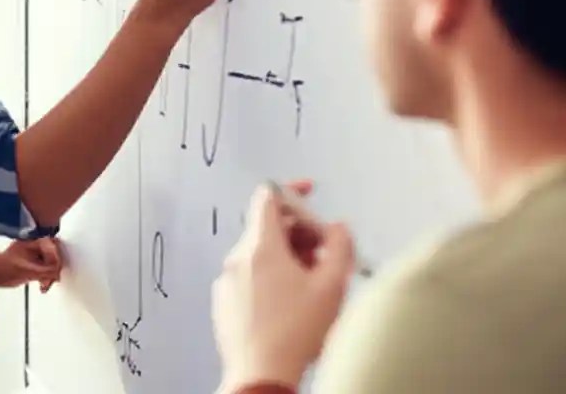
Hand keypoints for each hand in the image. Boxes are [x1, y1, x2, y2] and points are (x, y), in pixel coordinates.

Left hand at [0, 237, 63, 290]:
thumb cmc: (3, 268)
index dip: (56, 260)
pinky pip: (44, 266)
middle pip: (54, 253)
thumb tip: (57, 272)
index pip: (53, 246)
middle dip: (54, 267)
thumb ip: (46, 270)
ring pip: (50, 260)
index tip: (55, 271)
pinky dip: (45, 275)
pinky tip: (42, 282)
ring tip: (45, 282)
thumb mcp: (28, 270)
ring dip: (50, 273)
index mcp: (32, 239)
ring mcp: (32, 251)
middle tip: (52, 277)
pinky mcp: (30, 261)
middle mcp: (33, 243)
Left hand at [212, 183, 354, 391]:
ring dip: (287, 257)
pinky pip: (249, 276)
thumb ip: (340, 247)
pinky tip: (290, 303)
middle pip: (268, 227)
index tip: (309, 194)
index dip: (292, 190)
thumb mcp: (332, 286)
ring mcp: (227, 281)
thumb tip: (340, 229)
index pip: (268, 196)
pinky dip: (270, 278)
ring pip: (260, 254)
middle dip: (300, 232)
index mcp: (261, 247)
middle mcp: (238, 258)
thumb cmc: (293, 335)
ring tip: (311, 283)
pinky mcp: (224, 302)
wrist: (261, 375)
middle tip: (323, 252)